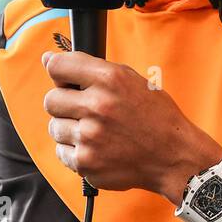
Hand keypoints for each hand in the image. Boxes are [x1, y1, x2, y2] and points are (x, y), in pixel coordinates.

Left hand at [42, 50, 221, 203]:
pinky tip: (98, 148)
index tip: (64, 79)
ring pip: (55, 127)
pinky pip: (62, 152)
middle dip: (64, 104)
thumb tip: (48, 59)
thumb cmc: (155, 116)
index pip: (57, 66)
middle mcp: (97, 106)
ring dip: (70, 129)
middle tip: (85, 110)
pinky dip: (76, 151)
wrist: (174, 156)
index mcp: (109, 79)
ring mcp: (89, 137)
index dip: (58, 72)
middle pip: (51, 100)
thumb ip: (90, 67)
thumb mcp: (131, 80)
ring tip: (96, 132)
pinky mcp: (85, 162)